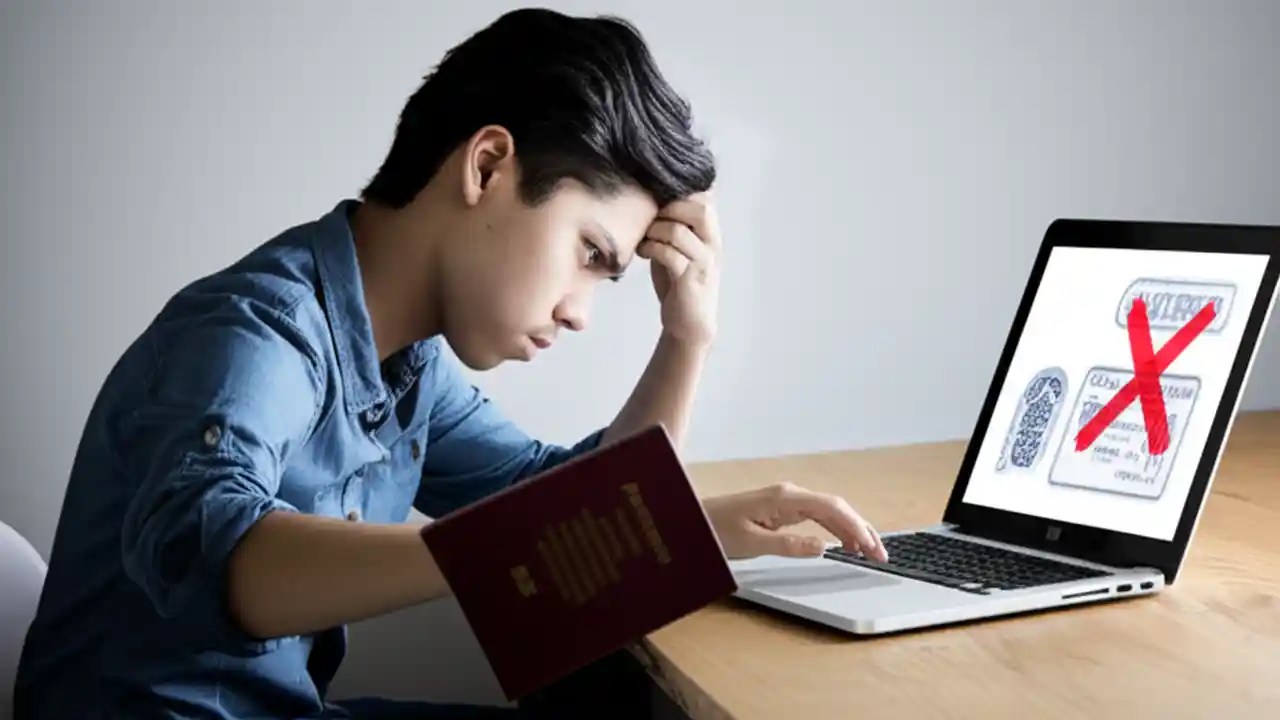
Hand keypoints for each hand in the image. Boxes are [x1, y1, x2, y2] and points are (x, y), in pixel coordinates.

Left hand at [636, 192, 720, 347]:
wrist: (689, 323)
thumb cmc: (679, 282)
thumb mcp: (677, 247)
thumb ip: (672, 224)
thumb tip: (648, 198)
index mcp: (710, 232)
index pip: (704, 197)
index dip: (679, 193)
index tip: (655, 201)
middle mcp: (713, 243)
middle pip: (700, 208)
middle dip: (669, 208)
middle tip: (650, 218)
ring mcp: (704, 261)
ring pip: (678, 231)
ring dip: (653, 231)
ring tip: (643, 238)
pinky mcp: (691, 279)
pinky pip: (669, 254)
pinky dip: (650, 248)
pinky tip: (642, 252)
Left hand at [703, 482, 887, 561]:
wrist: (693, 518)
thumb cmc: (716, 529)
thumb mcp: (751, 543)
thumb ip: (788, 545)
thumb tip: (823, 547)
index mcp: (785, 498)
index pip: (831, 508)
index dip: (855, 527)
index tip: (871, 547)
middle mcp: (790, 494)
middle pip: (836, 507)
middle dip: (861, 528)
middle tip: (880, 554)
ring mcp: (787, 500)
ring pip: (830, 511)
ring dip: (852, 529)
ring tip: (870, 552)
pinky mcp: (783, 508)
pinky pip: (818, 515)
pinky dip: (836, 528)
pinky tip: (845, 543)